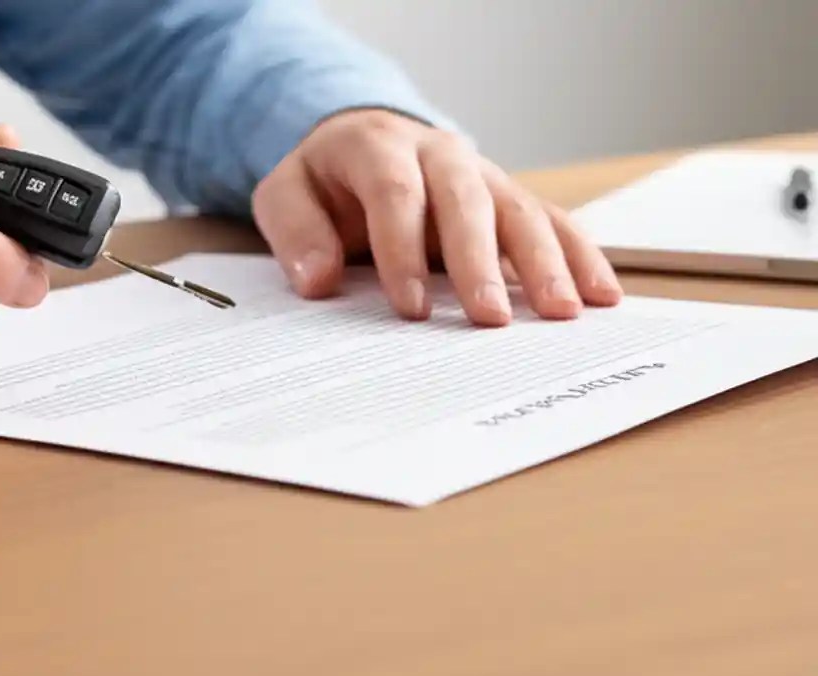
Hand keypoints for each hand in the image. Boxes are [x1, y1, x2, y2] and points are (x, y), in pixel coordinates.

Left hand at [251, 110, 622, 324]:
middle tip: (489, 319)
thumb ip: (296, 233)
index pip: (397, 194)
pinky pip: (551, 222)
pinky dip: (580, 256)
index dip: (402, 249)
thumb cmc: (323, 181)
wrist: (358, 144)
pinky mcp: (507, 200)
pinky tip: (603, 295)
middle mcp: (439, 155)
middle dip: (480, 261)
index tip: (408, 308)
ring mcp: (481, 175)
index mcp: (378, 147)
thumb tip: (318, 280)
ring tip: (564, 312)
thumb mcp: (285, 195)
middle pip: (468, 202)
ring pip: (521, 210)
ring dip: (546, 261)